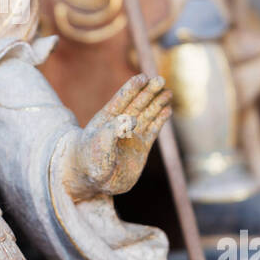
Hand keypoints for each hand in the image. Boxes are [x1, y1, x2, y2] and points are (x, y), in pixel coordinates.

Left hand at [62, 74, 171, 200]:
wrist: (94, 182)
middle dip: (149, 91)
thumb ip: (112, 130)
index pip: (122, 98)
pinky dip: (160, 120)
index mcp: (107, 118)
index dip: (132, 87)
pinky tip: (167, 110)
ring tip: (168, 92)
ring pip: (148, 114)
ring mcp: (132, 135)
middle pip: (138, 103)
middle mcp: (121, 124)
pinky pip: (153, 130)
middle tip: (160, 79)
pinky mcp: (142, 147)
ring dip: (158, 103)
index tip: (142, 77)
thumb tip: (132, 120)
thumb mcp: (98, 144)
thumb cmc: (91, 160)